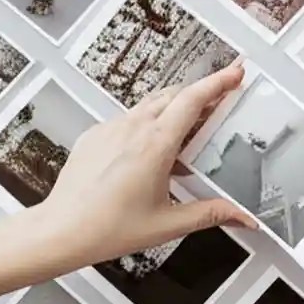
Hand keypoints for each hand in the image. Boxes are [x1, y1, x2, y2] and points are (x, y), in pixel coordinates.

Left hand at [25, 63, 255, 269]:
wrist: (61, 231)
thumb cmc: (107, 228)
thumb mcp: (169, 223)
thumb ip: (210, 214)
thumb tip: (242, 216)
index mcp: (155, 145)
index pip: (193, 99)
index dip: (219, 82)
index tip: (236, 73)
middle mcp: (133, 129)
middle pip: (175, 95)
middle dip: (201, 94)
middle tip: (220, 102)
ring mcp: (111, 129)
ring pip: (151, 105)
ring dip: (175, 109)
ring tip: (189, 131)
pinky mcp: (95, 135)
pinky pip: (129, 119)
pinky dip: (149, 125)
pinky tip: (153, 151)